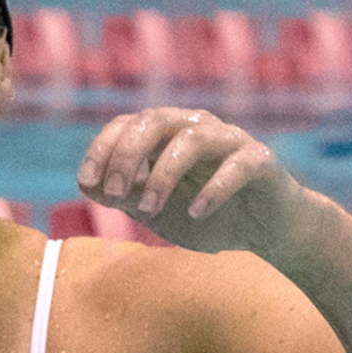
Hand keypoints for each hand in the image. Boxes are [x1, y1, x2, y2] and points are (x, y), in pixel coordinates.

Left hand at [76, 107, 301, 254]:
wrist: (266, 231)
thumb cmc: (207, 216)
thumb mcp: (157, 211)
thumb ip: (126, 196)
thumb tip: (86, 185)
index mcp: (168, 133)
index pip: (127, 125)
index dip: (102, 150)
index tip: (86, 183)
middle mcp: (197, 127)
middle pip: (154, 121)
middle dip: (126, 156)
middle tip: (114, 194)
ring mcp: (231, 140)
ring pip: (191, 140)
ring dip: (163, 175)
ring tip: (150, 210)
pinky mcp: (262, 161)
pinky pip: (237, 165)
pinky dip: (213, 188)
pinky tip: (196, 213)